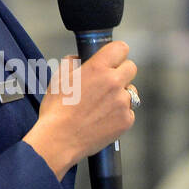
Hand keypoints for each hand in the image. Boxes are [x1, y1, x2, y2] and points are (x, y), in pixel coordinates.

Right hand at [23, 41, 136, 179]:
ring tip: (102, 106)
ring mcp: (123, 102)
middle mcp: (114, 82)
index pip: (121, 48)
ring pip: (131, 91)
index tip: (113, 59)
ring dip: (121, 95)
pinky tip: (104, 119)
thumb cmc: (56, 111)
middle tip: (107, 83)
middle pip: (131, 68)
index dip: (116, 53)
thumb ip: (72, 62)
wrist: (60, 140)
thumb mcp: (58, 78)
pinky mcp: (126, 120)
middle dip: (121, 73)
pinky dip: (120, 114)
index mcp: (98, 68)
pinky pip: (129, 111)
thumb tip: (79, 58)